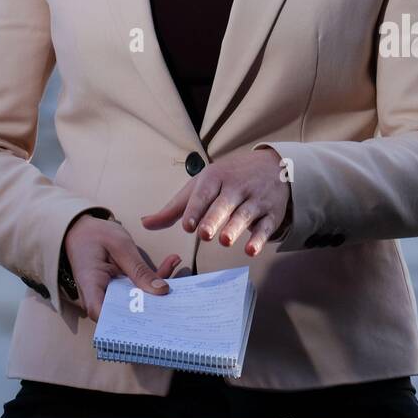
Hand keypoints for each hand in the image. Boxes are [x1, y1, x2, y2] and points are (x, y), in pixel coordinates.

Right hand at [64, 213, 181, 320]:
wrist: (81, 229)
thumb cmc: (94, 235)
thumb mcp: (120, 246)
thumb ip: (139, 270)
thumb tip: (162, 291)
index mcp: (91, 286)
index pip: (105, 315)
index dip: (128, 322)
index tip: (153, 317)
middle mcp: (98, 297)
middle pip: (126, 313)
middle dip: (152, 307)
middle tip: (176, 294)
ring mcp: (108, 295)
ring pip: (134, 302)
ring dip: (156, 289)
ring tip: (175, 267)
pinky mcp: (118, 291)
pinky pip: (136, 292)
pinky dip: (152, 281)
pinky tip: (170, 262)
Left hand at [140, 148, 288, 255]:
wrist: (272, 167)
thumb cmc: (228, 179)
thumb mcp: (201, 186)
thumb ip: (174, 208)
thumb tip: (145, 223)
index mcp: (215, 178)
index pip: (203, 193)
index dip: (195, 209)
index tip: (187, 226)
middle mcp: (236, 187)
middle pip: (224, 203)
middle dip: (214, 218)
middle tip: (204, 234)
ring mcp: (255, 199)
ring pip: (245, 214)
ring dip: (235, 228)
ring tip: (225, 241)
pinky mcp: (271, 213)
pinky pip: (265, 226)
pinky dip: (259, 238)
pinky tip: (251, 250)